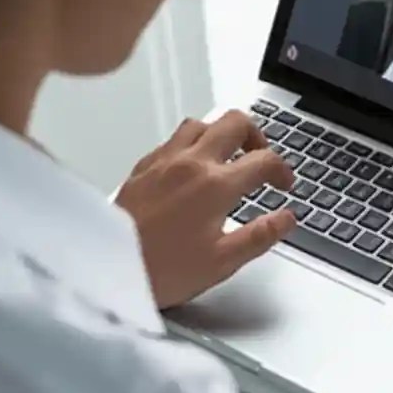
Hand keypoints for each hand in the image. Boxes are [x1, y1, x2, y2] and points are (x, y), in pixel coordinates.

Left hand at [115, 110, 297, 308]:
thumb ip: (260, 236)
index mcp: (216, 185)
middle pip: (235, 122)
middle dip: (257, 136)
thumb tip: (287, 218)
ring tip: (228, 157)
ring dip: (221, 134)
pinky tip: (191, 167)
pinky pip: (173, 139)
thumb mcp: (223, 261)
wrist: (105, 269)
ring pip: (202, 123)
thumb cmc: (162, 270)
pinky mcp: (143, 167)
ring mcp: (164, 161)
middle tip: (260, 159)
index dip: (282, 170)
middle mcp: (191, 163)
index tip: (284, 185)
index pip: (264, 160)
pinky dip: (191, 145)